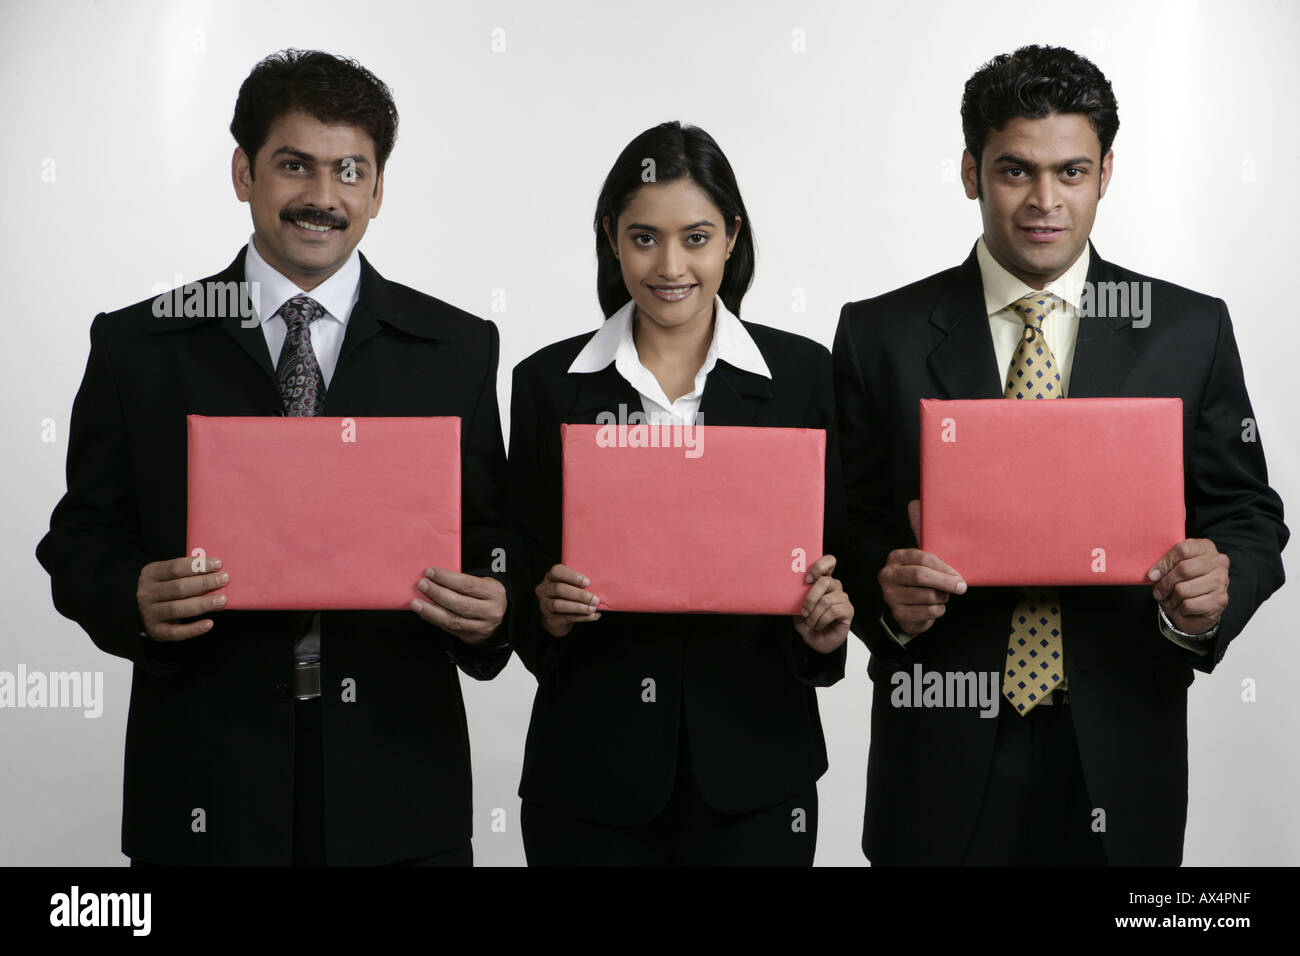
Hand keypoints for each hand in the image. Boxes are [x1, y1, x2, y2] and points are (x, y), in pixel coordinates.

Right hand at [137, 555, 228, 641]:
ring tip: (222, 600)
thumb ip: (187, 572)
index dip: (198, 565)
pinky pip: (176, 632)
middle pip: (178, 587)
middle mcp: (147, 593)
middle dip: (204, 583)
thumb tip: (217, 571)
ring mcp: (150, 613)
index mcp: (150, 574)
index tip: (219, 564)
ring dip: (203, 604)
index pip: (175, 567)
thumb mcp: (167, 575)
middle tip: (224, 579)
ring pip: (178, 608)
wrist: (139, 610)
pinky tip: (209, 623)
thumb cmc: (164, 588)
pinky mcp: (156, 631)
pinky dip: (193, 629)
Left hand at [410, 567, 506, 643]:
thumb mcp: (483, 583)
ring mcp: (481, 626)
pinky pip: (449, 629)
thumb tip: (434, 576)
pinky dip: (434, 620)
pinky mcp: (471, 636)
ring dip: (431, 610)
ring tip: (416, 602)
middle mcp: (490, 611)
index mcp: (494, 592)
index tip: (430, 572)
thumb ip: (463, 581)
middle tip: (422, 585)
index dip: (447, 578)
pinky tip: (424, 612)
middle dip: (437, 593)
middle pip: (460, 603)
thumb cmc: (486, 596)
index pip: (468, 584)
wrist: (500, 618)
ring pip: (453, 620)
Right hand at [536, 564, 599, 637]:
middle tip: (595, 599)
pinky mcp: (550, 619)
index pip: (557, 571)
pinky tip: (593, 616)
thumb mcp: (570, 586)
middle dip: (579, 594)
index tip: (588, 582)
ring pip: (559, 604)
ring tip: (593, 608)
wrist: (557, 619)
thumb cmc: (567, 597)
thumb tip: (600, 583)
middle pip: (559, 589)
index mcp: (550, 577)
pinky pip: (566, 617)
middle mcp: (544, 590)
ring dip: (579, 606)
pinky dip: (581, 617)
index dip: (572, 576)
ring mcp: (545, 605)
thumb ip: (579, 583)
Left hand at [793, 554, 853, 653]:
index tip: (806, 579)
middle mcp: (834, 586)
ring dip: (815, 614)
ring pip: (827, 599)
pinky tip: (819, 624)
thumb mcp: (796, 607)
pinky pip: (834, 610)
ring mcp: (842, 598)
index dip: (819, 566)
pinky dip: (822, 619)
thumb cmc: (807, 622)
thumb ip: (796, 595)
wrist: (815, 641)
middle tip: (804, 611)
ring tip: (811, 622)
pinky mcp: (848, 610)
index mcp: (823, 581)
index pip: (829, 562)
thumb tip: (789, 585)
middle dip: (810, 598)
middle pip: (825, 581)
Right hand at [877, 499, 966, 636]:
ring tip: (940, 595)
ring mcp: (891, 596)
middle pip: (922, 577)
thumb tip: (915, 503)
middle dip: (946, 583)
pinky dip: (937, 611)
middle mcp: (888, 575)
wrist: (906, 607)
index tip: (960, 576)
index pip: (923, 559)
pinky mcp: (898, 614)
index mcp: (895, 557)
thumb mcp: (922, 555)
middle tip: (961, 587)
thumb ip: (920, 530)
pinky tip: (933, 607)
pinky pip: (928, 612)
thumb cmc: (919, 577)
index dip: (945, 568)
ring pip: (928, 597)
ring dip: (942, 598)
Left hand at [1148, 538, 1228, 634]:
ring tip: (1169, 601)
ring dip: (1170, 599)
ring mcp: (1221, 581)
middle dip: (1165, 584)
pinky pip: (1189, 605)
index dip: (1163, 564)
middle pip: (1183, 570)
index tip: (1152, 575)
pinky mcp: (1219, 600)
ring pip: (1183, 590)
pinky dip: (1179, 609)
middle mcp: (1218, 562)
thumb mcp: (1176, 565)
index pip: (1182, 550)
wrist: (1203, 603)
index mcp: (1205, 547)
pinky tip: (1180, 608)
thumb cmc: (1186, 580)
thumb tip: (1153, 575)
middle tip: (1158, 592)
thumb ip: (1166, 564)